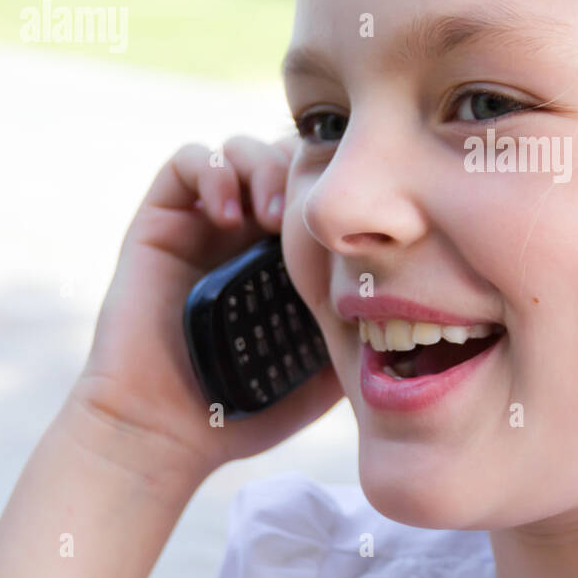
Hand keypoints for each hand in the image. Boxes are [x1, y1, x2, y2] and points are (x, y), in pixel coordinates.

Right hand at [71, 134, 343, 482]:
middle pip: (285, 154)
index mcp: (289, 253)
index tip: (355, 218)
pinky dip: (214, 171)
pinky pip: (188, 161)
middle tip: (313, 212)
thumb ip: (363, 331)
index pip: (321, 188)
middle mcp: (248, 228)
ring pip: (242, 148)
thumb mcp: (326, 366)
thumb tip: (416, 312)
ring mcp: (204, 222)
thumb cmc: (247, 405)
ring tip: (273, 216)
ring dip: (265, 167)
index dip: (339, 186)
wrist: (170, 429)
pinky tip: (230, 214)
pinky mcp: (162, 221)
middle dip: (305, 169)